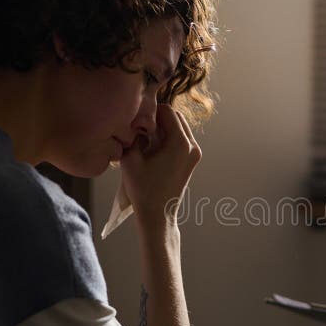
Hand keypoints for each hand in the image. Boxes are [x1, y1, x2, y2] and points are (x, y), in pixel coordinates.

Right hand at [120, 104, 201, 224]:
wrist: (157, 214)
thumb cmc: (142, 189)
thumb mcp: (130, 158)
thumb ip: (133, 135)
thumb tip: (137, 121)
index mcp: (181, 143)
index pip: (167, 110)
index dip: (150, 113)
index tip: (138, 125)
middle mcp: (193, 146)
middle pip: (176, 116)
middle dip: (158, 119)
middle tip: (141, 133)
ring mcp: (195, 153)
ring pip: (179, 126)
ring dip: (163, 128)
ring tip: (146, 142)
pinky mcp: (192, 160)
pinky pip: (181, 138)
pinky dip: (168, 137)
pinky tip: (154, 150)